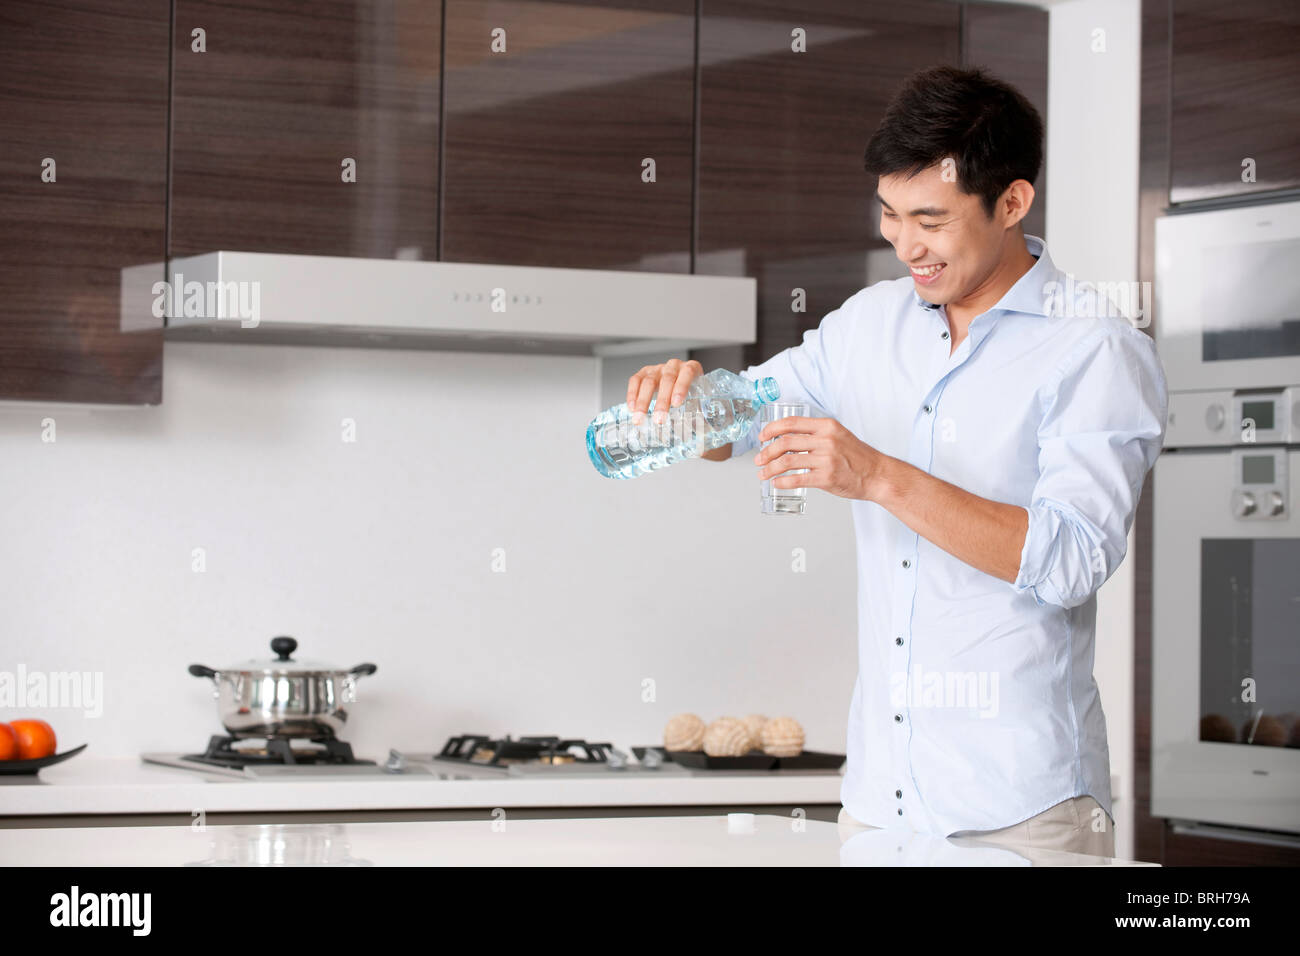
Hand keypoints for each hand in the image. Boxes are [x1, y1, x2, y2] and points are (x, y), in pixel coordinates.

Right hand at [625, 358, 701, 423]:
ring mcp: (658, 368)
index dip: (682, 387)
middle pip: (667, 379)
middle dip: (662, 401)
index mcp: (692, 369)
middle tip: (659, 420)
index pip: (688, 373)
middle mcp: (674, 366)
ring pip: (649, 381)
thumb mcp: (700, 405)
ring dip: (643, 402)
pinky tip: (632, 408)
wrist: (681, 390)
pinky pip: (636, 380)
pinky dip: (633, 394)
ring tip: (640, 419)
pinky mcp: (644, 373)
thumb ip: (700, 420)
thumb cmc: (692, 398)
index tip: (677, 404)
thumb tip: (701, 445)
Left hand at [754, 416, 886, 501]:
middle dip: (766, 452)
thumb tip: (786, 439)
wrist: (877, 474)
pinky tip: (777, 483)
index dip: (771, 429)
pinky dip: (782, 482)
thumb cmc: (857, 457)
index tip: (762, 437)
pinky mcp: (827, 478)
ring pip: (787, 461)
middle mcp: (826, 440)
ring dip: (770, 468)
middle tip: (759, 459)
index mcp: (826, 426)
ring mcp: (826, 459)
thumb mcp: (838, 435)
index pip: (791, 423)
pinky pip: (797, 479)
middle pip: (785, 442)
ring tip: (763, 473)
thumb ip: (816, 434)